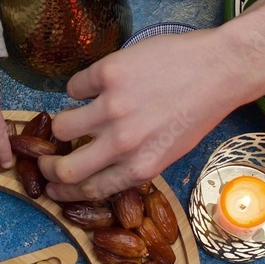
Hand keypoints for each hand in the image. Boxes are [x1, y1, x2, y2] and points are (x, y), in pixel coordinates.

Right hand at [38, 30, 236, 200]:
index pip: (90, 190)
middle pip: (65, 169)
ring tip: (71, 117)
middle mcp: (124, 143)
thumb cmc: (198, 111)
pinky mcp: (109, 74)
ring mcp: (114, 108)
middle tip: (45, 161)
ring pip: (62, 125)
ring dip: (60, 124)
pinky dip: (78, 89)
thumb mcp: (168, 152)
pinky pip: (75, 87)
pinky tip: (95, 86)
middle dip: (48, 168)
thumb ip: (134, 164)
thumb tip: (100, 169)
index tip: (53, 190)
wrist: (218, 70)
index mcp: (140, 167)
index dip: (65, 193)